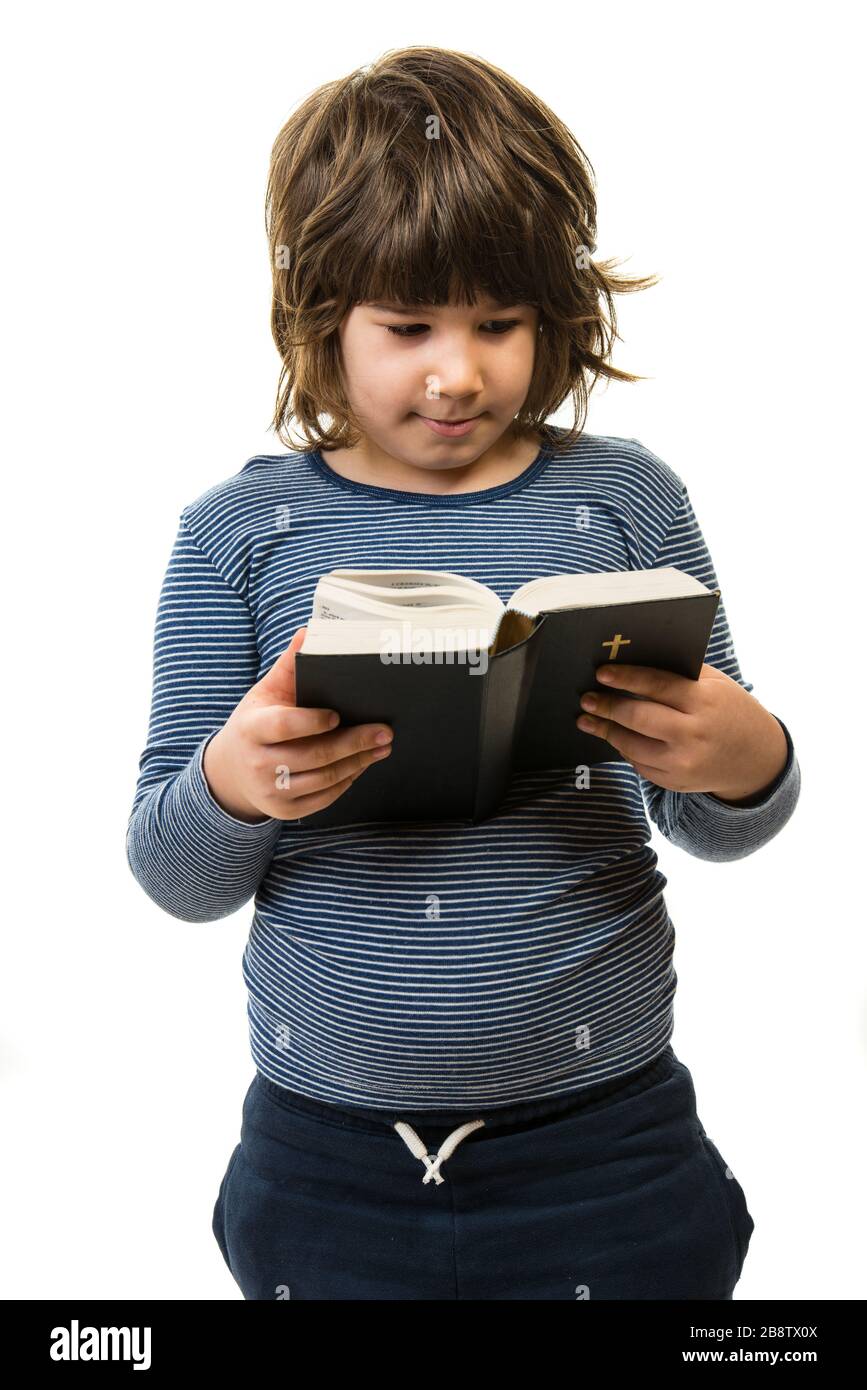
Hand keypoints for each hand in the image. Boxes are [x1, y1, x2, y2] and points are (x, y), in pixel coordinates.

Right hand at [203, 627, 393, 821]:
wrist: (232, 770)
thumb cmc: (257, 722)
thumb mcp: (265, 693)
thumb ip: (289, 665)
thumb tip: (309, 631)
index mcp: (252, 729)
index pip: (283, 726)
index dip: (312, 722)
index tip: (339, 715)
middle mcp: (259, 763)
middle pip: (313, 755)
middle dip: (354, 743)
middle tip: (385, 732)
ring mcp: (271, 791)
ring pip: (323, 779)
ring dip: (358, 762)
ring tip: (382, 747)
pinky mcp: (285, 811)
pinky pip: (324, 798)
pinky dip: (347, 781)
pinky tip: (363, 764)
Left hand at [576, 662, 787, 801]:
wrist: (757, 759)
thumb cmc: (730, 711)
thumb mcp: (716, 685)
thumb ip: (680, 674)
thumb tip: (630, 661)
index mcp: (704, 701)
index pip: (657, 685)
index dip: (625, 678)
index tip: (601, 673)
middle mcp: (693, 734)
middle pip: (638, 717)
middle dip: (607, 707)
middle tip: (586, 699)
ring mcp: (684, 762)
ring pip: (631, 745)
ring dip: (606, 731)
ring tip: (588, 720)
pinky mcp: (676, 782)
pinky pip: (640, 764)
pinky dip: (625, 749)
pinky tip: (616, 737)